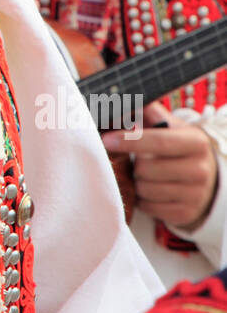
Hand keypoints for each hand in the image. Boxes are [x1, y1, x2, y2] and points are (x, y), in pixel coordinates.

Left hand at [103, 101, 218, 230]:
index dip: (129, 140)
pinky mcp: (186, 213)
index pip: (158, 141)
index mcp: (195, 142)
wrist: (205, 180)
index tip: (106, 140)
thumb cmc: (178, 149)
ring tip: (145, 175)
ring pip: (145, 189)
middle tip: (138, 161)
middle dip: (135, 164)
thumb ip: (148, 113)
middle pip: (146, 168)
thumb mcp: (170, 128)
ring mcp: (195, 194)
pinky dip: (144, 199)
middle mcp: (199, 169)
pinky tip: (151, 190)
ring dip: (137, 182)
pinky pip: (149, 207)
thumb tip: (122, 99)